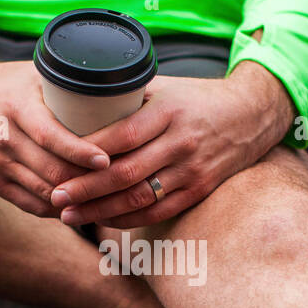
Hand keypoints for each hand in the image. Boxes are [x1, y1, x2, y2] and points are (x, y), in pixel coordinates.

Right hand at [0, 48, 109, 215]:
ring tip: (103, 198)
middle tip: (114, 183)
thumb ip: (66, 85)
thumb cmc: (6, 84)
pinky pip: (29, 204)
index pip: (50, 137)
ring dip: (74, 198)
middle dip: (85, 181)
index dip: (79, 152)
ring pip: (43, 192)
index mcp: (16, 108)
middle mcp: (3, 139)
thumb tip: (114, 92)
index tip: (106, 161)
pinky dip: (56, 208)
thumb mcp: (33, 74)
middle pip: (51, 170)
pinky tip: (77, 205)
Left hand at [49, 62, 294, 228]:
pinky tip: (102, 221)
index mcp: (168, 111)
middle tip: (55, 197)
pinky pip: (158, 211)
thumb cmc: (197, 98)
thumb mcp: (165, 86)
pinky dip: (127, 219)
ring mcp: (191, 170)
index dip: (89, 153)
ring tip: (69, 216)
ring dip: (100, 210)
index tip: (59, 162)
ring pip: (139, 197)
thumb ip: (127, 97)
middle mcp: (181, 142)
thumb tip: (76, 104)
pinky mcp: (199, 190)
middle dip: (86, 189)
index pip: (123, 136)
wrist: (251, 114)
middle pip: (126, 173)